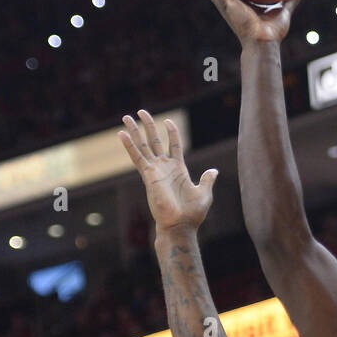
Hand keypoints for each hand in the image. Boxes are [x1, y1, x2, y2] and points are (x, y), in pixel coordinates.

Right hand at [119, 110, 216, 232]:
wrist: (180, 225)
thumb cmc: (192, 214)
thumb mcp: (204, 193)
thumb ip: (207, 180)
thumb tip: (214, 171)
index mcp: (179, 169)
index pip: (174, 144)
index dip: (171, 132)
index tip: (168, 121)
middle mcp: (165, 167)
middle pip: (154, 141)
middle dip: (148, 126)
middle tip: (141, 111)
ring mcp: (155, 171)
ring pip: (143, 146)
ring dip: (135, 131)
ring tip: (126, 117)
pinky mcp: (148, 176)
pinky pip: (137, 158)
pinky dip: (130, 146)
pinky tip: (122, 134)